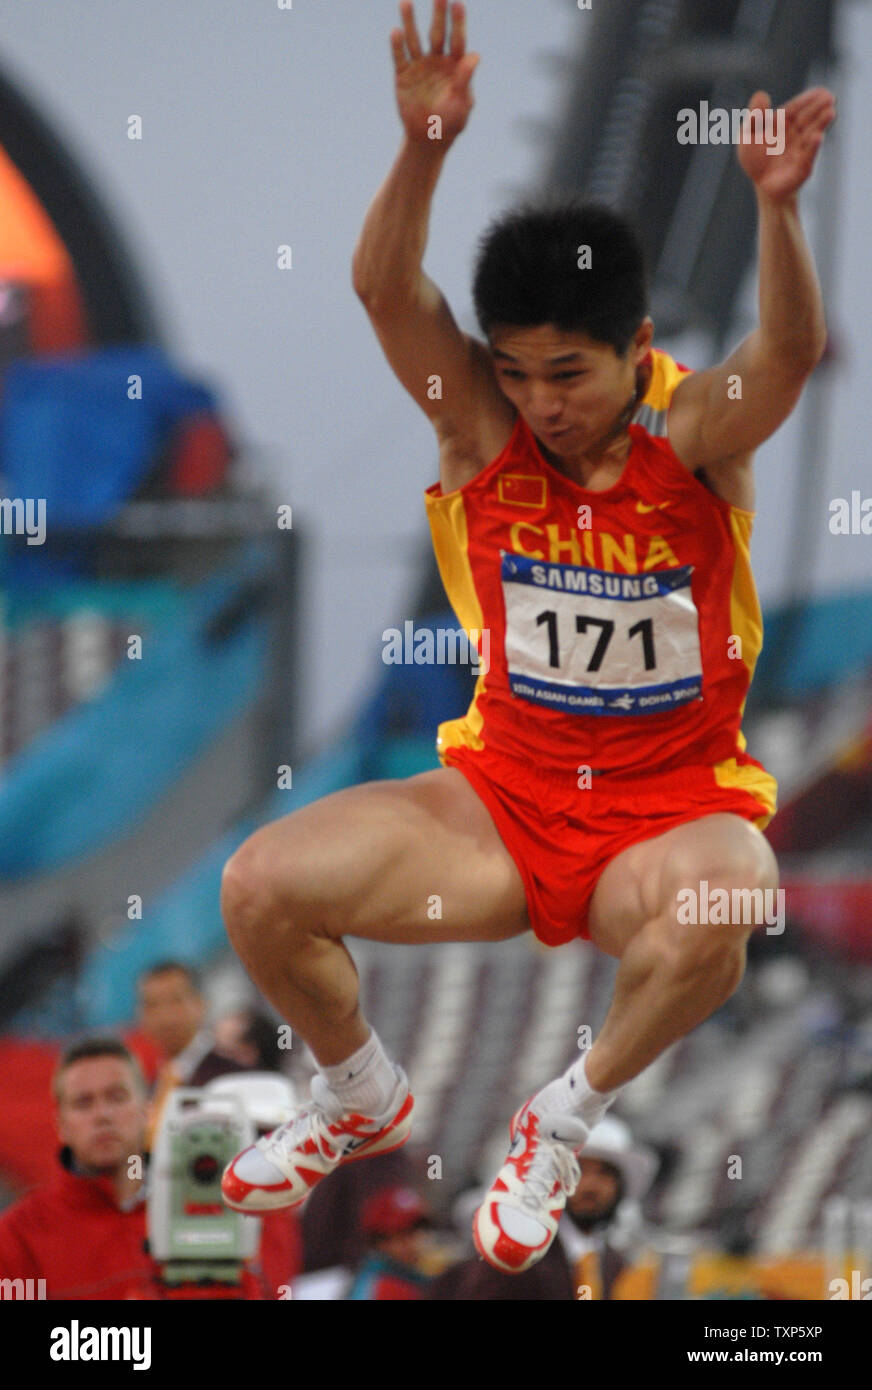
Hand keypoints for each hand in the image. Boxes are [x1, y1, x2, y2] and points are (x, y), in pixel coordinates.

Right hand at [391, 0, 479, 145]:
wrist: (429, 139)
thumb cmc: (451, 122)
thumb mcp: (461, 103)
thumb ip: (465, 79)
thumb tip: (475, 56)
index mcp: (455, 66)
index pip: (457, 40)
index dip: (457, 22)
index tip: (458, 3)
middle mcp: (437, 61)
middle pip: (437, 33)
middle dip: (438, 14)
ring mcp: (419, 66)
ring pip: (415, 40)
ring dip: (410, 22)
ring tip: (406, 2)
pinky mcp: (403, 76)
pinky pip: (400, 57)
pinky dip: (397, 46)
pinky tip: (396, 32)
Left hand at [737, 87, 835, 201]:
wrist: (763, 186)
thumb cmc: (755, 159)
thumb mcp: (748, 136)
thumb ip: (755, 118)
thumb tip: (760, 93)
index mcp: (783, 124)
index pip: (795, 109)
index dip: (807, 99)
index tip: (821, 91)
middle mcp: (795, 134)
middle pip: (807, 119)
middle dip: (818, 108)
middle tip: (829, 98)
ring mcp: (801, 150)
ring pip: (811, 134)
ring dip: (821, 123)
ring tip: (830, 113)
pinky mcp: (803, 167)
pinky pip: (808, 156)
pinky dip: (813, 147)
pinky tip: (818, 137)